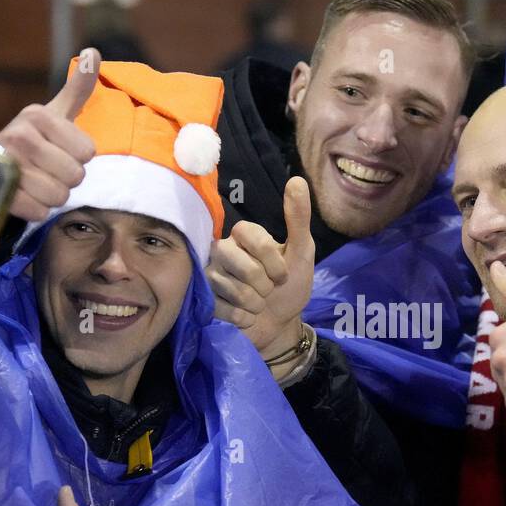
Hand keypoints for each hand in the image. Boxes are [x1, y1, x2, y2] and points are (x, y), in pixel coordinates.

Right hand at [0, 47, 99, 220]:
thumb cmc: (34, 143)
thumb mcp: (56, 114)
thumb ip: (78, 89)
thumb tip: (94, 53)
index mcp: (37, 115)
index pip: (88, 152)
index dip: (79, 157)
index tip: (61, 151)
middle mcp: (19, 135)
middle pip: (75, 175)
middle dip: (67, 179)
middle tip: (49, 170)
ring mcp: (6, 164)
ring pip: (59, 196)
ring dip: (53, 196)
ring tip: (36, 183)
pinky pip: (38, 211)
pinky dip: (36, 210)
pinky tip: (25, 197)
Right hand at [206, 176, 315, 372]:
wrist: (280, 325)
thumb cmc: (290, 287)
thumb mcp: (302, 252)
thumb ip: (298, 218)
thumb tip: (296, 180)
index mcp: (243, 235)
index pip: (250, 234)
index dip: (272, 260)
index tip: (283, 274)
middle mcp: (221, 250)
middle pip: (240, 263)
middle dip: (264, 284)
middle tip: (267, 290)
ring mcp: (208, 275)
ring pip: (233, 289)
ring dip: (255, 303)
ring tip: (257, 304)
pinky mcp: (203, 301)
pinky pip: (224, 309)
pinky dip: (244, 318)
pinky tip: (246, 317)